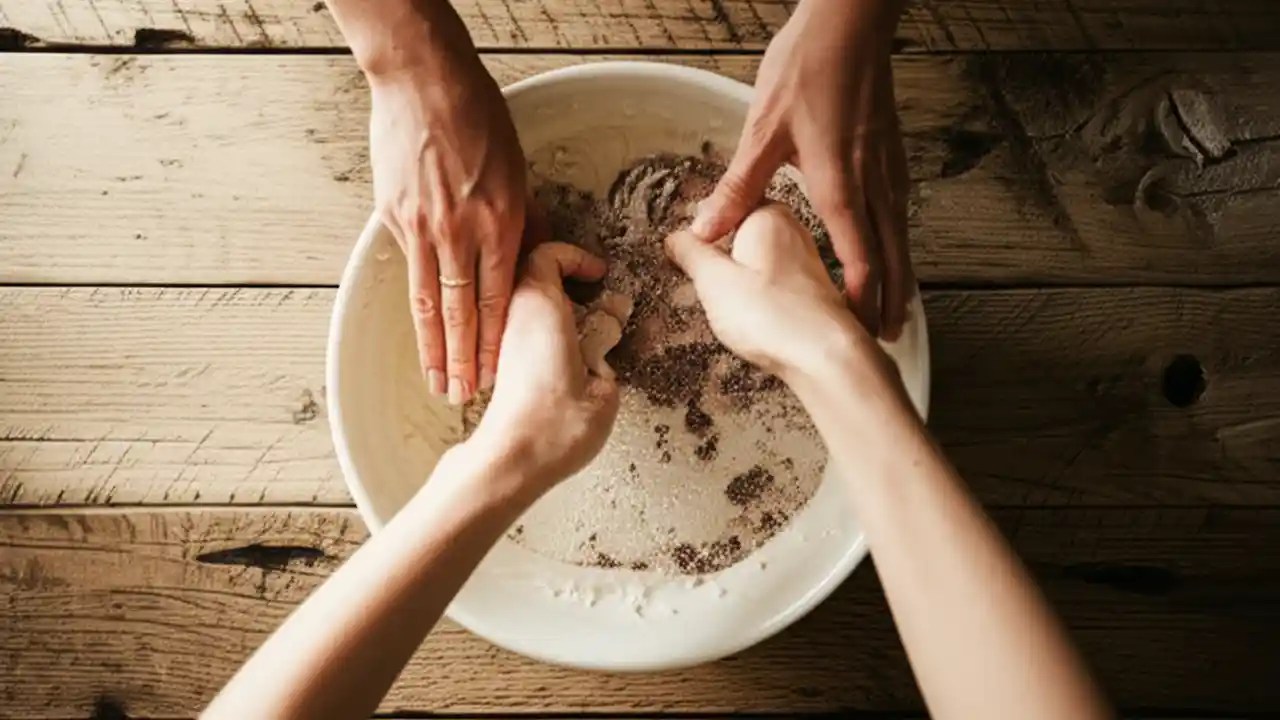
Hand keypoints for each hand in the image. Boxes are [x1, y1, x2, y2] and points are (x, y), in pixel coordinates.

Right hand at [367, 20, 526, 404]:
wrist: (423, 81)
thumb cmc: (478, 118)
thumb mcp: (517, 171)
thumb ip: (527, 222)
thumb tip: (542, 257)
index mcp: (499, 221)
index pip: (498, 299)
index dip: (495, 342)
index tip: (496, 374)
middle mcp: (460, 231)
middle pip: (462, 312)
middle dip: (465, 361)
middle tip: (464, 398)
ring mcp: (422, 226)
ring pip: (429, 302)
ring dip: (434, 349)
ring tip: (437, 383)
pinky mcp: (394, 216)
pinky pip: (409, 271)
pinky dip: (415, 308)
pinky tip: (419, 332)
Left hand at [465, 243, 620, 491]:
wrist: (517, 458)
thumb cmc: (557, 419)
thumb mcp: (602, 378)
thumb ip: (605, 349)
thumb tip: (605, 335)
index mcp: (539, 304)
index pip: (548, 255)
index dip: (577, 259)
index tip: (599, 275)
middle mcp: (516, 317)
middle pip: (537, 279)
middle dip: (570, 288)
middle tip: (601, 307)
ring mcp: (506, 342)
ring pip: (531, 310)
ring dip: (560, 316)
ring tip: (592, 338)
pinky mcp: (504, 367)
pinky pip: (526, 337)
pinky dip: (549, 340)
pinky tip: (575, 364)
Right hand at [668, 204, 898, 391]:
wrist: (827, 357)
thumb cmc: (769, 314)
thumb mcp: (713, 281)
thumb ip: (691, 253)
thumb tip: (675, 236)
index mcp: (766, 213)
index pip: (723, 204)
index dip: (701, 232)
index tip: (690, 260)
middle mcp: (792, 228)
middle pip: (740, 233)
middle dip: (721, 258)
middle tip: (710, 290)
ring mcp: (807, 259)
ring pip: (758, 260)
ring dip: (740, 281)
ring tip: (735, 310)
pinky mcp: (814, 288)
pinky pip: (774, 283)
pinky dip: (761, 298)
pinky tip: (759, 321)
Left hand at [692, 0, 913, 339]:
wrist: (851, 22)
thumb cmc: (808, 69)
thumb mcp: (762, 130)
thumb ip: (738, 187)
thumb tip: (706, 231)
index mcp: (840, 186)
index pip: (858, 259)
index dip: (861, 299)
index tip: (859, 331)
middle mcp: (873, 184)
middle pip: (890, 256)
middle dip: (888, 300)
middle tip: (884, 337)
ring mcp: (889, 169)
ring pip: (900, 235)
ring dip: (898, 274)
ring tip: (894, 306)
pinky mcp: (893, 154)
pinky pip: (899, 211)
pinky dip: (897, 241)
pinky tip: (891, 245)